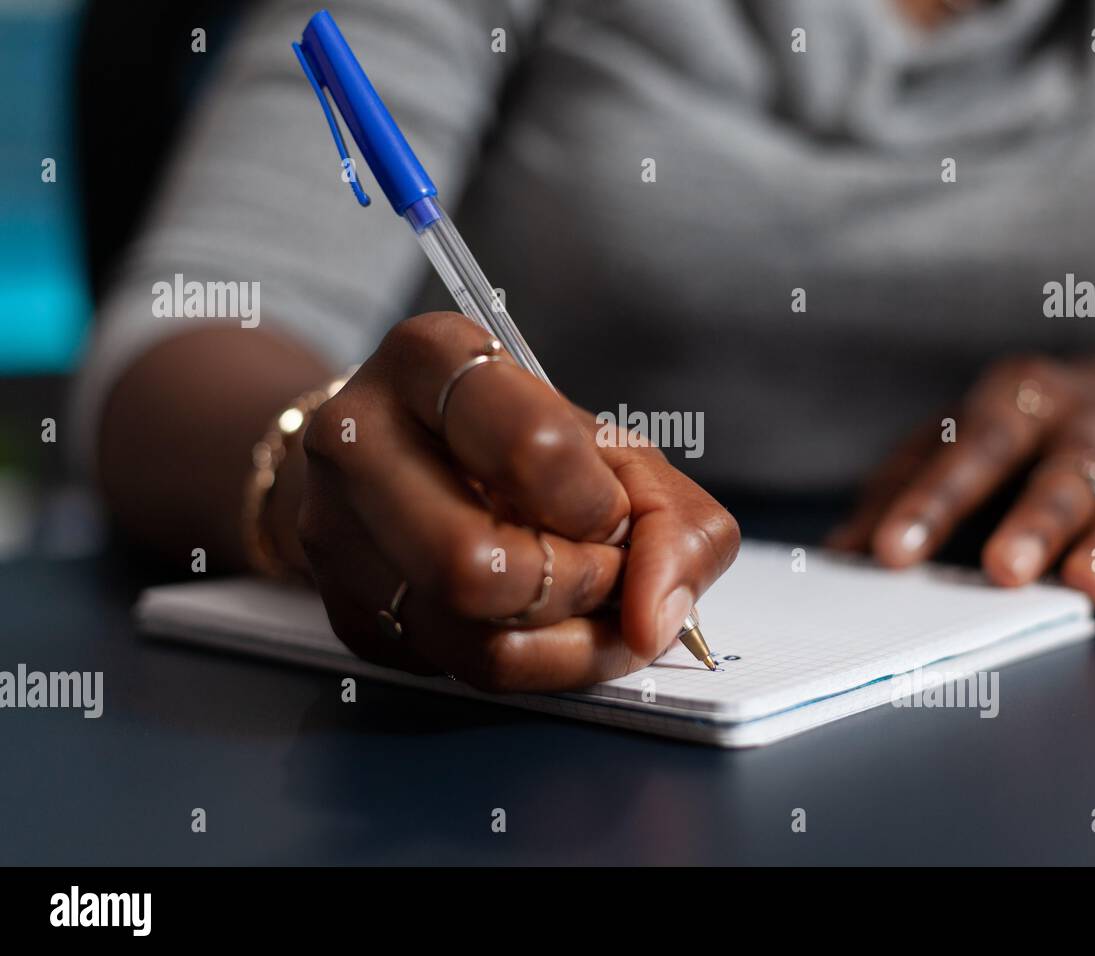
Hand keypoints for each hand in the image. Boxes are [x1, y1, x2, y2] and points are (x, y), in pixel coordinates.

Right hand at [296, 312, 738, 690]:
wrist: (410, 463)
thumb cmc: (518, 445)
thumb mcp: (608, 446)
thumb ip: (669, 516)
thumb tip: (656, 617)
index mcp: (429, 360)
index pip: (530, 448)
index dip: (597, 504)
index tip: (612, 513)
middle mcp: (357, 439)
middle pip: (473, 564)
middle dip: (577, 585)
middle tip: (605, 567)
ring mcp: (336, 532)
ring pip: (470, 639)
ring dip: (568, 641)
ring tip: (589, 600)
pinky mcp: (347, 611)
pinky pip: (462, 672)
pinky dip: (538, 664)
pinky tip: (550, 625)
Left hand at [826, 357, 1094, 611]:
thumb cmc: (1002, 436)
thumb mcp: (942, 444)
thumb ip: (895, 494)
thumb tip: (841, 553)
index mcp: (1016, 401)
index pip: (972, 447)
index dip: (931, 501)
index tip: (892, 554)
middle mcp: (1082, 427)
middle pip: (1065, 472)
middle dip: (1036, 521)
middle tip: (1003, 571)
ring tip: (1085, 586)